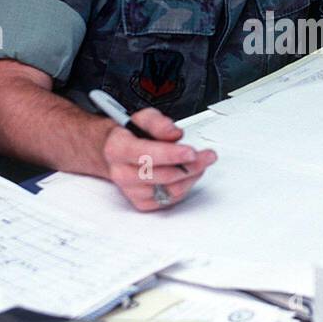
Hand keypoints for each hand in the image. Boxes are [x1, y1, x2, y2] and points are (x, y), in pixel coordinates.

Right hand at [102, 106, 216, 211]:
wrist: (115, 153)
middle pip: (162, 175)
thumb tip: (173, 133)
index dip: (171, 155)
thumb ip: (158, 122)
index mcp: (118, 149)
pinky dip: (184, 187)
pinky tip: (188, 174)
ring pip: (170, 190)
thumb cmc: (131, 135)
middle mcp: (122, 173)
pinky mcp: (142, 203)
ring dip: (191, 176)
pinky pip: (170, 199)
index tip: (191, 152)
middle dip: (190, 165)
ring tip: (200, 163)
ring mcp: (131, 191)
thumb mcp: (142, 118)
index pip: (146, 155)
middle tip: (207, 156)